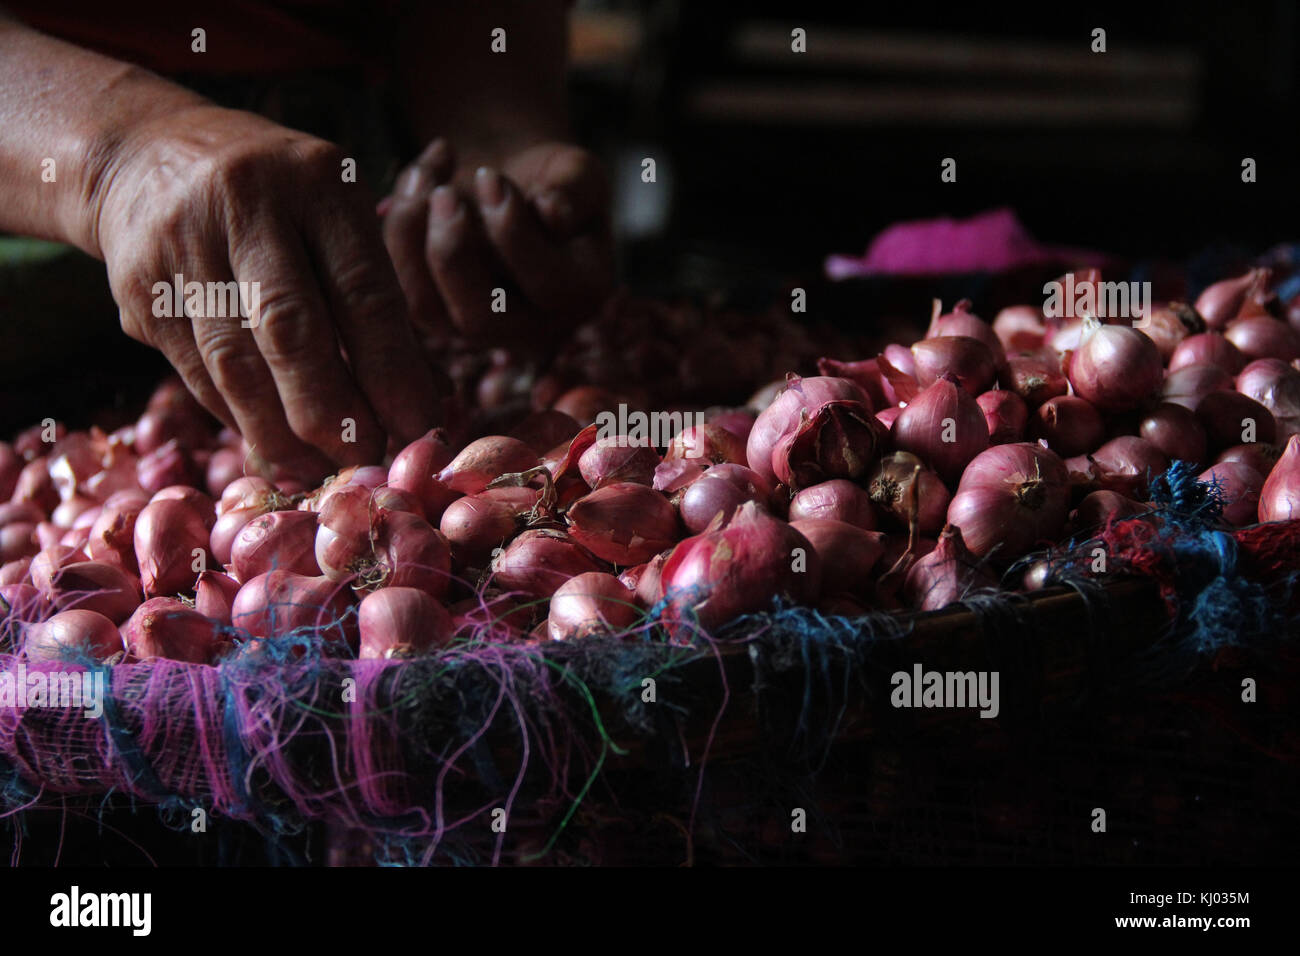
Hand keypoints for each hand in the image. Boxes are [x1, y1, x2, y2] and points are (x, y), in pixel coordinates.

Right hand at [93, 104, 439, 477]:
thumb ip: (375, 297)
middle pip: (292, 331)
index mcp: (317, 183)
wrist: (145, 152)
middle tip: (366, 460)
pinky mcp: (139, 287)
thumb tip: (423, 399)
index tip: (419, 428)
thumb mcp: (335, 216)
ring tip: (316, 471)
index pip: (363, 294)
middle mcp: (246, 205)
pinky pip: (196, 371)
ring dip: (280, 432)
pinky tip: (269, 446)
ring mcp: (183, 244)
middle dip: (334, 412)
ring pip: (235, 362)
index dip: (393, 372)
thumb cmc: (276, 198)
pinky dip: (237, 418)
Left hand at [381, 138, 613, 353]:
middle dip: (453, 252)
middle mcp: (531, 328)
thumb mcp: (578, 172)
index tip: (490, 176)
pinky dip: (395, 229)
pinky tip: (419, 177)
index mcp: (581, 296)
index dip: (512, 233)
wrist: (515, 186)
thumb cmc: (552, 179)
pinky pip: (395, 287)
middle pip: (480, 317)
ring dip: (411, 237)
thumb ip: (575, 190)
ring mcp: (476, 329)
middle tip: (443, 192)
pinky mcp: (432, 312)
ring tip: (425, 174)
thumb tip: (550, 212)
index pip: (548, 285)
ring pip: (426, 308)